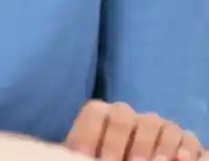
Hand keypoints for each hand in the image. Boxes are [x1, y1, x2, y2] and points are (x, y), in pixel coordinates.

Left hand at [64, 100, 201, 159]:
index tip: (94, 158)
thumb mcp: (91, 159)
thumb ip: (86, 155)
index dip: (90, 135)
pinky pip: (184, 136)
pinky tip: (177, 160)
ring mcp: (154, 125)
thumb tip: (84, 155)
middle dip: (118, 141)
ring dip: (148, 145)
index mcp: (100, 117)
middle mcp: (127, 116)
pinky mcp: (180, 139)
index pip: (94, 112)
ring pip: (152, 122)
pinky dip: (181, 148)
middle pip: (122, 114)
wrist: (126, 160)